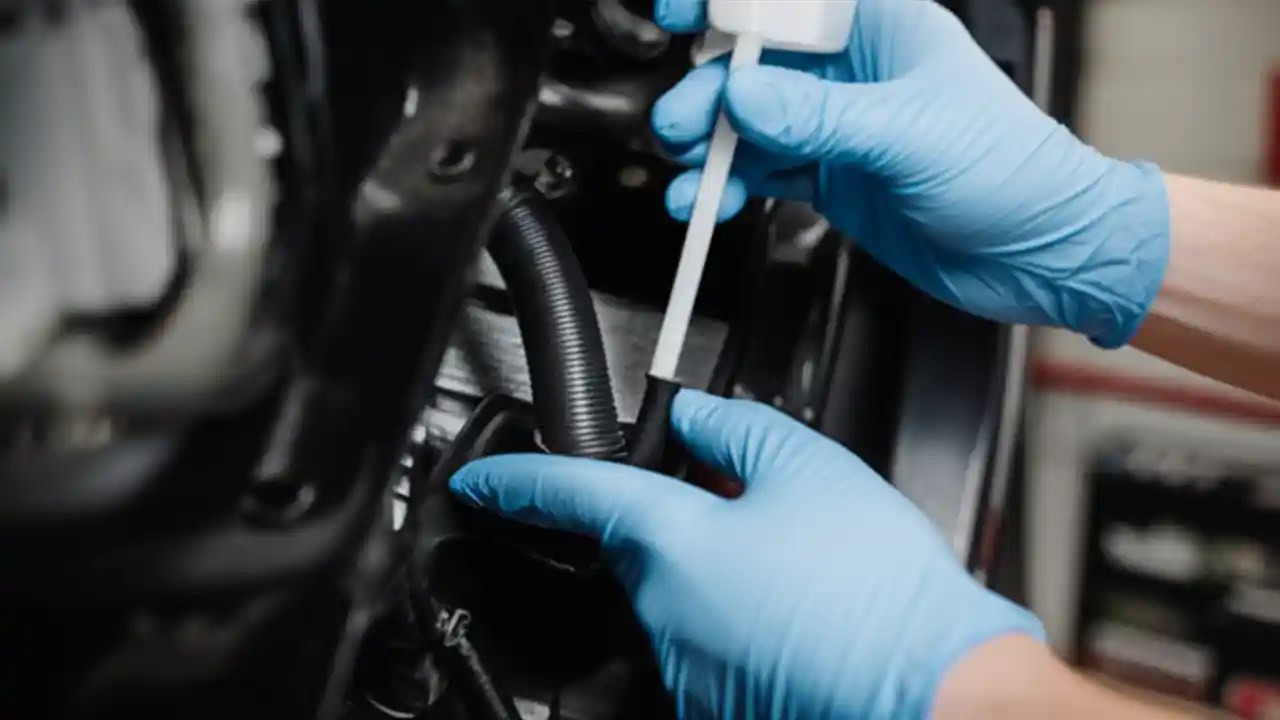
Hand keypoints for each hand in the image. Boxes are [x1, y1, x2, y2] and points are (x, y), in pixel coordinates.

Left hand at [451, 390, 1042, 718]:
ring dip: (721, 573)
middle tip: (759, 510)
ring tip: (804, 570)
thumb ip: (734, 428)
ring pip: (682, 597)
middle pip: (643, 545)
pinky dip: (743, 622)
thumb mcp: (810, 469)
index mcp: (672, 541)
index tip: (483, 481)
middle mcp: (664, 611)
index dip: (518, 479)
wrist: (935, 691)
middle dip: (683, 521)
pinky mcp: (719, 701)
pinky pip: (712, 644)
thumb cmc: (878, 593)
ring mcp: (688, 667)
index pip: (570, 495)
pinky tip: (803, 615)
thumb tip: (696, 416)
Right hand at [651, 0, 1169, 347]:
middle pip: (755, 64)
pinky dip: (732, 187)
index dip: (733, 4)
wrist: (1041, 255)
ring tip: (690, 176)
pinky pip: (764, 172)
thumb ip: (819, 117)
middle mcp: (853, 71)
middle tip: (682, 126)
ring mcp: (838, 126)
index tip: (684, 15)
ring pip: (751, 123)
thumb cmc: (1015, 173)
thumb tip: (742, 95)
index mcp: (882, 27)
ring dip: (712, 147)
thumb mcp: (910, 136)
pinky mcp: (832, 177)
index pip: (789, 1)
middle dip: (710, 92)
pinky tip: (713, 201)